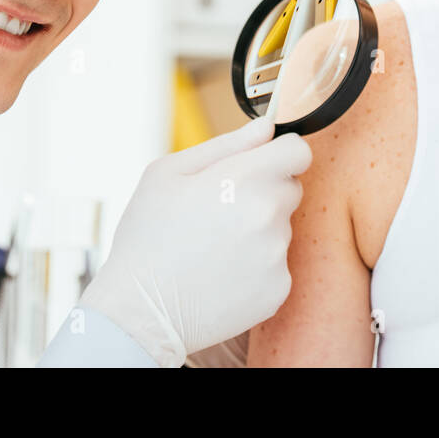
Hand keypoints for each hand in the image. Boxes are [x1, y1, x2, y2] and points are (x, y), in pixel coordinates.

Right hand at [78, 116, 311, 366]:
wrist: (140, 311)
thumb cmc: (147, 235)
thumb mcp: (168, 173)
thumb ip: (226, 144)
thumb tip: (267, 126)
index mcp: (244, 178)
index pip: (298, 151)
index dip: (280, 154)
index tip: (259, 165)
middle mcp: (268, 215)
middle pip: (290, 189)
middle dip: (265, 192)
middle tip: (222, 211)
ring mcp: (276, 255)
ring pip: (282, 228)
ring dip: (260, 231)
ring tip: (215, 247)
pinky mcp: (278, 289)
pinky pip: (277, 265)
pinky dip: (257, 267)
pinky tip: (222, 273)